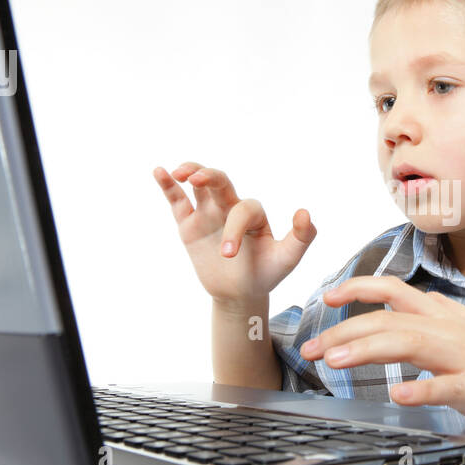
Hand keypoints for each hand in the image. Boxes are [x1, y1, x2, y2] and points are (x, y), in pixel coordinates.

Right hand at [152, 162, 316, 305]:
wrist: (241, 293)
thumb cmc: (266, 273)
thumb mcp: (287, 258)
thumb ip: (301, 236)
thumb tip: (305, 212)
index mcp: (253, 214)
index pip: (242, 210)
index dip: (234, 229)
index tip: (227, 254)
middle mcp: (230, 207)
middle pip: (220, 181)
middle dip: (209, 175)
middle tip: (196, 178)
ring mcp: (208, 213)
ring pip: (198, 185)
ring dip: (190, 171)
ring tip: (179, 172)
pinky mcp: (189, 224)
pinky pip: (178, 201)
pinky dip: (167, 186)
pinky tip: (159, 172)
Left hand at [299, 275, 464, 421]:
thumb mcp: (461, 324)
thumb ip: (431, 310)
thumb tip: (405, 297)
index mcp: (439, 315)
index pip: (394, 290)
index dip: (359, 288)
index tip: (328, 297)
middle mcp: (447, 330)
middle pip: (389, 322)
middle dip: (346, 333)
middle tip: (312, 349)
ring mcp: (462, 358)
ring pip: (411, 345)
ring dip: (370, 351)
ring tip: (337, 361)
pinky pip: (447, 387)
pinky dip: (422, 389)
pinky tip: (399, 393)